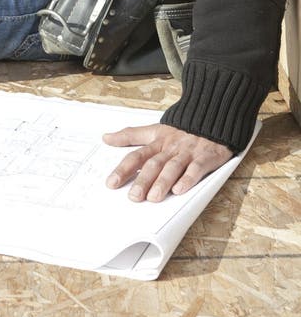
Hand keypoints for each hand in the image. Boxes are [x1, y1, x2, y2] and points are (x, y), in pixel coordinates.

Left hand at [103, 123, 232, 201]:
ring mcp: (187, 152)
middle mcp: (170, 148)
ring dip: (162, 182)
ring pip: (173, 167)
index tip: (111, 183)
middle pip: (154, 164)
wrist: (211, 118)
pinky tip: (180, 189)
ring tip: (153, 197)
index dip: (124, 169)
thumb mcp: (154, 129)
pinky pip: (196, 169)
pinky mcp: (205, 157)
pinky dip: (188, 179)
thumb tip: (106, 138)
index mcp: (157, 141)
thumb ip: (130, 135)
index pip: (137, 155)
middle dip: (143, 180)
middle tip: (133, 197)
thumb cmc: (181, 130)